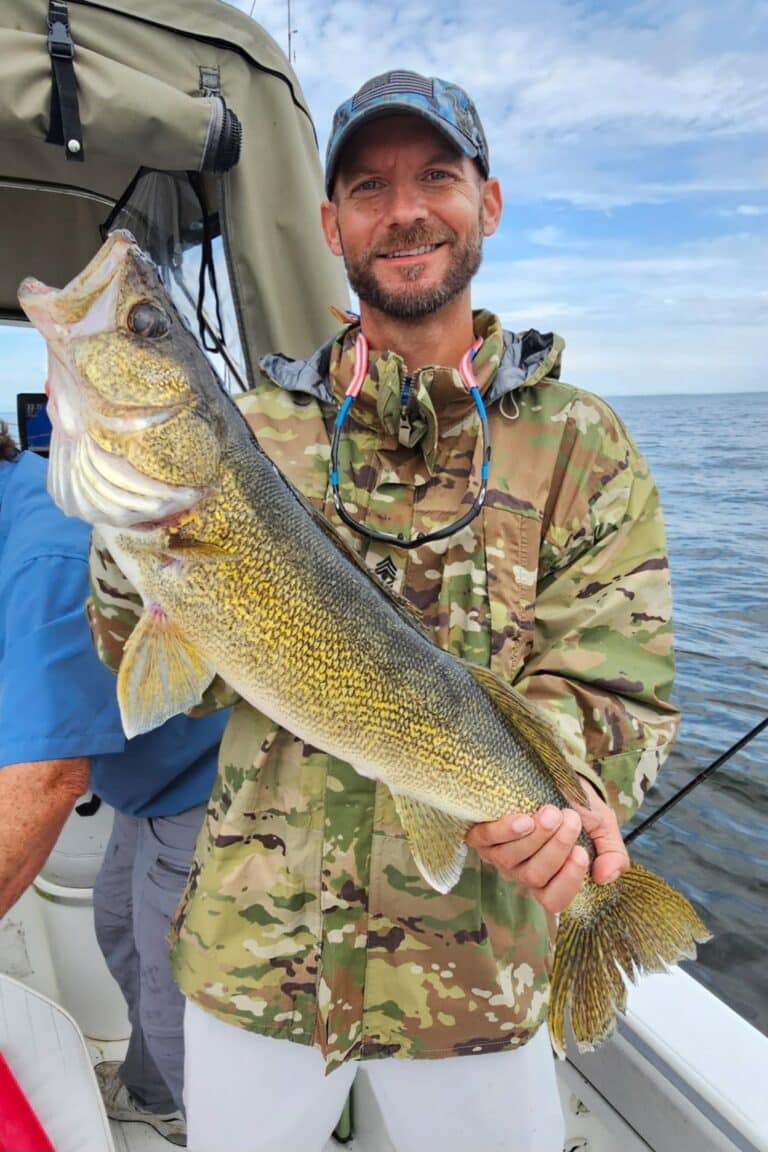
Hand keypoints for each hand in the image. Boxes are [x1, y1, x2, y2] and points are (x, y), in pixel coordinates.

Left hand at [465, 780, 628, 913]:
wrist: (552, 776)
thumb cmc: (577, 806)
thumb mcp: (602, 827)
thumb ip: (613, 853)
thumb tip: (605, 877)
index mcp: (552, 877)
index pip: (555, 899)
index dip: (568, 881)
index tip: (582, 852)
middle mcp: (523, 873)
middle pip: (535, 876)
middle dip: (555, 847)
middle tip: (570, 818)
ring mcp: (500, 856)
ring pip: (511, 859)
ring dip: (534, 836)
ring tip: (551, 812)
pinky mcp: (481, 836)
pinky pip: (486, 841)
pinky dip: (504, 831)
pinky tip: (523, 819)